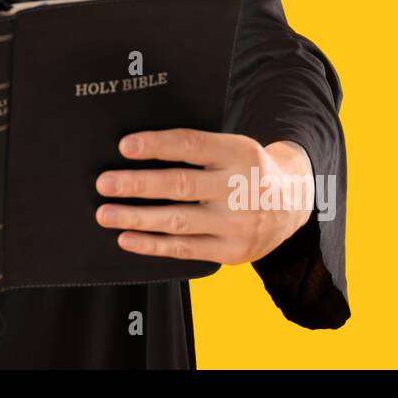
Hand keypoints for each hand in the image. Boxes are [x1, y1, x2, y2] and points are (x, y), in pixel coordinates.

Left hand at [94, 129, 313, 264]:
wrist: (293, 202)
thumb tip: (136, 150)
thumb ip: (196, 149)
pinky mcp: (233, 252)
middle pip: (181, 185)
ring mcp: (238, 224)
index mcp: (239, 153)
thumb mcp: (233, 148)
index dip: (157, 145)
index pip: (192, 145)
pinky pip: (185, 249)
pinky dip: (152, 245)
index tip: (124, 146)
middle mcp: (240, 189)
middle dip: (137, 185)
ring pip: (178, 221)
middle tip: (104, 184)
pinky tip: (127, 238)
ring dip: (136, 218)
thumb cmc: (246, 169)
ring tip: (105, 213)